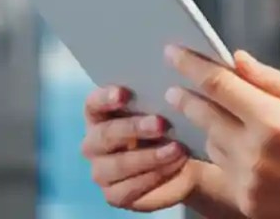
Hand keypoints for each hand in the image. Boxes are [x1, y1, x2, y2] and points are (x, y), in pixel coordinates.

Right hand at [80, 85, 199, 211]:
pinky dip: (154, 176)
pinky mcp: (114, 195)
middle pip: (106, 134)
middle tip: (161, 124)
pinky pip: (129, 187)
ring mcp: (101, 170)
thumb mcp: (165, 106)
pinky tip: (173, 165)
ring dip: (149, 156)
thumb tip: (163, 84)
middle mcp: (94, 142)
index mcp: (100, 114)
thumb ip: (156, 94)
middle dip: (134, 128)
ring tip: (176, 148)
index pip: (94, 103)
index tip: (124, 93)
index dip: (106, 98)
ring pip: (118, 164)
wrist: (185, 159)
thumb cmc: (169, 124)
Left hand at [165, 47, 279, 218]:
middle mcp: (256, 154)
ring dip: (212, 129)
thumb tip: (237, 59)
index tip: (173, 52)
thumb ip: (272, 81)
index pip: (219, 84)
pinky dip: (228, 158)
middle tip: (175, 88)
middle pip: (204, 115)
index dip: (191, 65)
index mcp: (274, 121)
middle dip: (186, 97)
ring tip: (227, 121)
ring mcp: (250, 183)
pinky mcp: (249, 205)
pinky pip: (225, 172)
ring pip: (213, 144)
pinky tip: (243, 150)